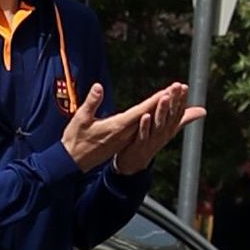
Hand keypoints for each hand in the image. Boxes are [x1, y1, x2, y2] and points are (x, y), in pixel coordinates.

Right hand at [60, 83, 204, 175]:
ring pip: (147, 121)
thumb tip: (98, 87)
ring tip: (172, 97)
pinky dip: (151, 118)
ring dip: (160, 109)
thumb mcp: (80, 119)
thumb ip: (91, 103)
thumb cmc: (75, 140)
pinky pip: (142, 127)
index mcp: (117, 127)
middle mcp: (125, 133)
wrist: (71, 162)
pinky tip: (158, 112)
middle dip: (163, 102)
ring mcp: (125, 138)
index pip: (140, 112)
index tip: (167, 92)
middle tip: (177, 90)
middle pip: (149, 115)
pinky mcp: (123, 140)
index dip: (154, 101)